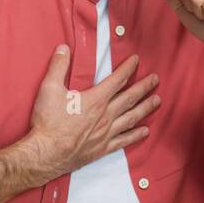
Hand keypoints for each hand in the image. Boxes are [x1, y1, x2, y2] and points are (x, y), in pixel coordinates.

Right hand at [23, 45, 158, 180]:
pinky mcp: (103, 148)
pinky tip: (145, 131)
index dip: (128, 68)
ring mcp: (106, 133)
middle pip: (130, 98)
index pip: (117, 79)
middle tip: (156, 79)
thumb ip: (58, 66)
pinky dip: (136, 134)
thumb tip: (63, 48)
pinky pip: (125, 140)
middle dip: (144, 87)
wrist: (46, 153)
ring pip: (132, 117)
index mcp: (95, 99)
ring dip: (146, 108)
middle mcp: (105, 115)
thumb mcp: (49, 89)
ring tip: (157, 101)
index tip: (137, 60)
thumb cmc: (47, 122)